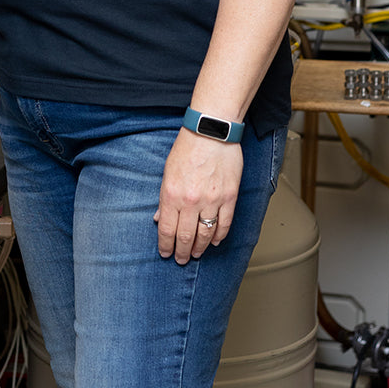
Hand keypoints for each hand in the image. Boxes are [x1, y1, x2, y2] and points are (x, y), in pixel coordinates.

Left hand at [154, 129, 242, 264]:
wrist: (211, 130)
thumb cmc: (188, 146)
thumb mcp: (167, 171)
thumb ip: (164, 197)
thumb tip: (159, 217)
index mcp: (171, 194)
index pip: (166, 229)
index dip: (165, 245)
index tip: (166, 253)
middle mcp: (191, 201)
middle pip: (185, 237)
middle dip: (182, 252)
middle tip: (181, 259)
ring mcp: (212, 200)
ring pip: (205, 235)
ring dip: (199, 247)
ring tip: (196, 253)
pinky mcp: (229, 197)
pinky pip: (224, 225)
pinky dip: (219, 237)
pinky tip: (214, 241)